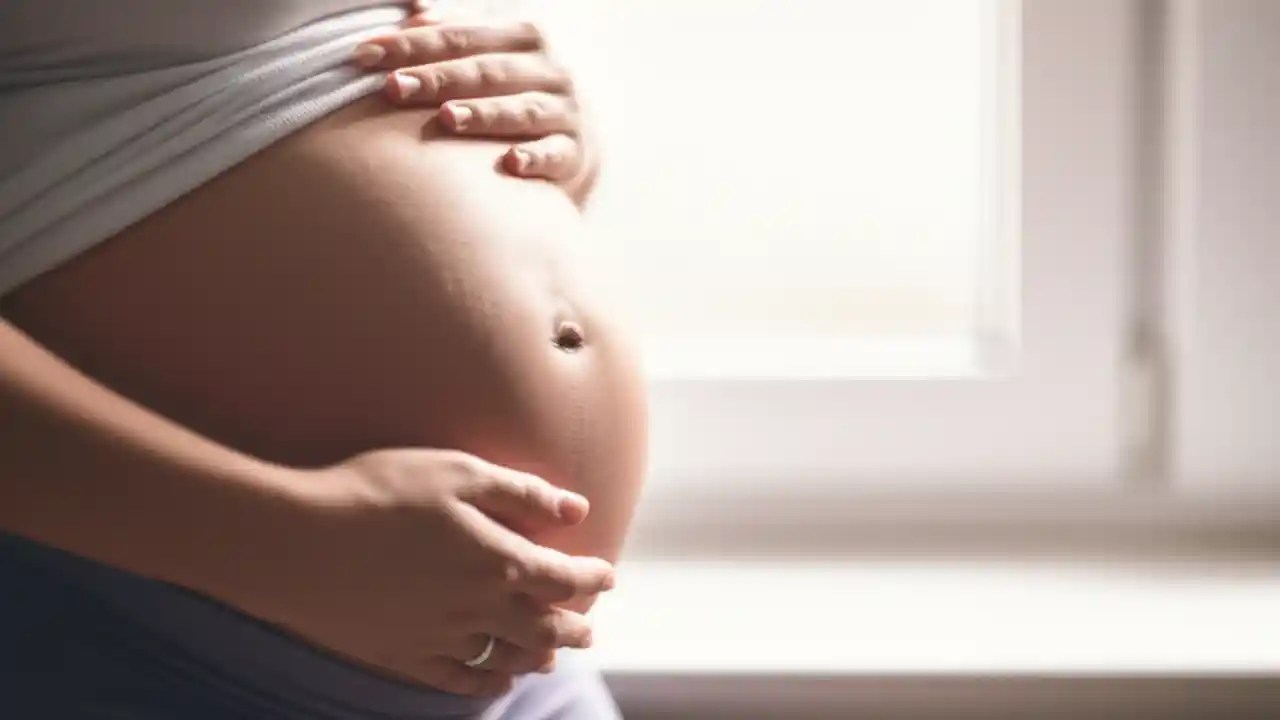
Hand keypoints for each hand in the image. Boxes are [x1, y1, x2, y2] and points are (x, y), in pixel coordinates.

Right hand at [246, 448, 614, 696]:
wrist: (296, 542)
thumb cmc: (377, 492)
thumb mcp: (456, 473)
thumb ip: (521, 493)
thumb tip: (579, 509)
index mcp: (498, 561)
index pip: (564, 578)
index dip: (591, 577)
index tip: (607, 575)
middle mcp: (479, 608)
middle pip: (543, 628)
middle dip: (573, 628)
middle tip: (589, 629)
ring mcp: (440, 638)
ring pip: (506, 659)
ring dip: (536, 657)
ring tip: (551, 656)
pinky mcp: (403, 656)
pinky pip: (458, 681)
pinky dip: (486, 683)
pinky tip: (495, 679)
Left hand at [350, 2, 599, 204]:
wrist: (574, 138)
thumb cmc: (517, 89)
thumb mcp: (493, 52)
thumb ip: (457, 27)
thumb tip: (413, 5)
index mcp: (525, 36)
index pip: (460, 35)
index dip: (413, 43)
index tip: (365, 54)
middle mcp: (549, 70)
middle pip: (486, 71)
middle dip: (437, 78)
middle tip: (391, 87)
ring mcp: (564, 111)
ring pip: (520, 110)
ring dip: (483, 114)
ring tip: (446, 118)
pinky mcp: (573, 153)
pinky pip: (553, 154)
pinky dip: (534, 158)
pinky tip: (510, 164)